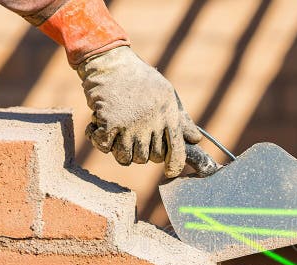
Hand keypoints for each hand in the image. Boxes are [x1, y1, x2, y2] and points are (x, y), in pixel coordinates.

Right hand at [76, 46, 201, 177]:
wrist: (110, 61)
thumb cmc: (140, 78)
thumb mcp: (166, 94)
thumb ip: (181, 119)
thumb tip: (196, 140)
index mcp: (168, 115)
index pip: (176, 151)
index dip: (174, 166)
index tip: (170, 171)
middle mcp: (151, 123)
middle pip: (150, 158)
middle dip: (145, 153)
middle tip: (136, 138)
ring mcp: (130, 125)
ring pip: (128, 158)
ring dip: (122, 150)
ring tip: (120, 134)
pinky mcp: (109, 124)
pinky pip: (106, 149)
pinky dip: (101, 142)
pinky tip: (100, 129)